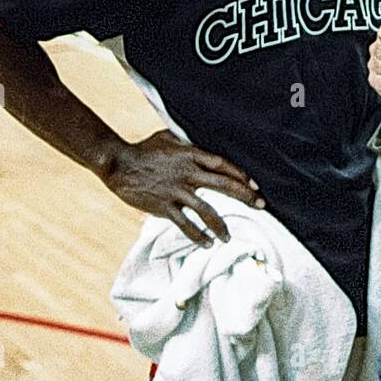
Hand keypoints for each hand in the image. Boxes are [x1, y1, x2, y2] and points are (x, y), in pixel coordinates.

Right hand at [102, 130, 261, 246]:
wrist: (118, 163)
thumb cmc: (144, 148)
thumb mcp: (169, 137)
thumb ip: (188, 142)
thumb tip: (202, 143)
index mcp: (191, 155)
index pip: (223, 165)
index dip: (241, 175)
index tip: (254, 186)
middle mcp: (188, 173)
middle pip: (224, 185)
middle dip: (245, 196)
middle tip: (261, 206)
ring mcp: (177, 191)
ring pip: (207, 210)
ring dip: (221, 225)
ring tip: (229, 237)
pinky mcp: (164, 206)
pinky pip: (186, 224)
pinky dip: (198, 236)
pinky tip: (207, 243)